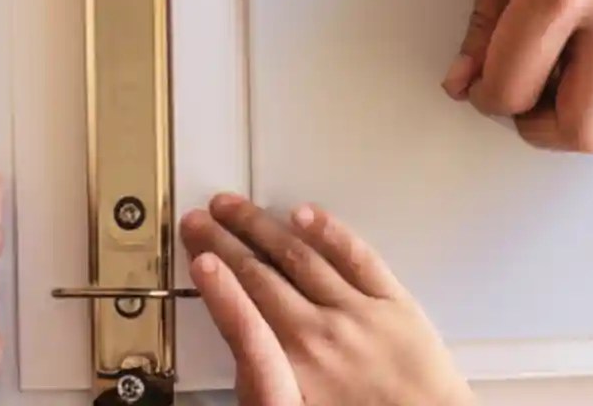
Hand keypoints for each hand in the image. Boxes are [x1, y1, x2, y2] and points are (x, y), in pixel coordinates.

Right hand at [180, 194, 474, 405]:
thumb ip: (264, 385)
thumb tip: (243, 359)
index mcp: (292, 369)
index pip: (240, 313)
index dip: (214, 283)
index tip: (197, 260)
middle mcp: (320, 333)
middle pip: (261, 275)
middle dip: (224, 243)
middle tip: (201, 222)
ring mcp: (359, 313)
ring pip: (300, 256)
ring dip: (261, 226)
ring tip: (236, 208)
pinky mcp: (395, 304)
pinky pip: (356, 256)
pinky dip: (328, 231)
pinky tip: (305, 215)